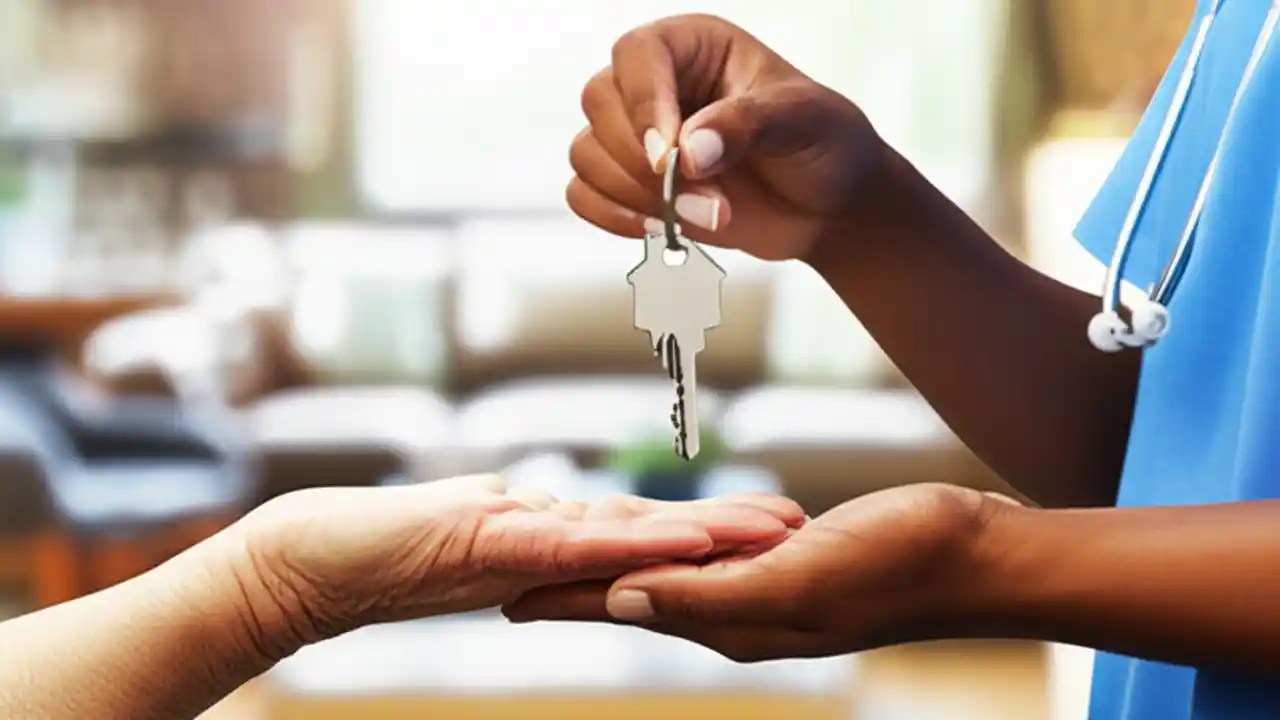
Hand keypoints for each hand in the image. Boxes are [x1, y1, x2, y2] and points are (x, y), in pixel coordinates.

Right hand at [212, 475, 803, 656]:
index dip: (702, 530)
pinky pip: (573, 546)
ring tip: (767, 530)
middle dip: (725, 527)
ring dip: (701, 532)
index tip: (760, 529)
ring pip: (626, 529)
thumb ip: (514, 533)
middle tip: (797, 521)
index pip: (637, 534)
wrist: (306, 559)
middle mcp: (542, 526)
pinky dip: (629, 548)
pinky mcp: (489, 535)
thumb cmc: (376, 555)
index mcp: (542, 535)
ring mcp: (519, 527)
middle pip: (650, 527)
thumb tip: (551, 525)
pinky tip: (678, 550)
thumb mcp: (465, 549)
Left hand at [504, 484, 1012, 661]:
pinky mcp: (795, 562)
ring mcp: (770, 588)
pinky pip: (718, 555)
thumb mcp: (791, 581)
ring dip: (623, 568)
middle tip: (526, 574)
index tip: (504, 599)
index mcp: (732, 619)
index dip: (564, 601)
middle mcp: (743, 610)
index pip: (625, 608)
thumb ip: (704, 595)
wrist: (972, 555)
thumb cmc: (893, 566)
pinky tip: (673, 539)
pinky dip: (681, 546)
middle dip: (579, 588)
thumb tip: (622, 601)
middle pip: (638, 597)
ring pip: (675, 577)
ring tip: (583, 555)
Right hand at [570, 14, 884, 260]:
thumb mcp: (804, 121)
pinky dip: (614, 217)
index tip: (670, 156)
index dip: (643, 104)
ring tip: (706, 217)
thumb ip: (748, 126)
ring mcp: (637, 135)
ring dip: (637, 197)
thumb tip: (688, 150)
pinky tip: (662, 228)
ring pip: (586, 153)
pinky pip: (583, 195)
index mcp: (693, 47)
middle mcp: (655, 84)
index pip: (637, 54)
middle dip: (646, 164)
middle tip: (708, 201)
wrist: (828, 206)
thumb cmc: (823, 145)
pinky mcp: (629, 184)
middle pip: (599, 103)